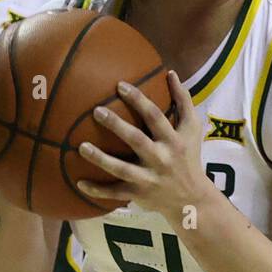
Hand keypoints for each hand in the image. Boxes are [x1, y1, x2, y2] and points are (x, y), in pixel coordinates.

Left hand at [75, 72, 213, 223]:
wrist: (191, 198)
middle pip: (136, 140)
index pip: (155, 116)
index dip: (138, 100)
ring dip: (101, 159)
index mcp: (173, 141)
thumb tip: (171, 73)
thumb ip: (183, 101)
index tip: (120, 85)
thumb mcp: (192, 129)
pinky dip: (97, 190)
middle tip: (96, 110)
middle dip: (116, 125)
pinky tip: (78, 182)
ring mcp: (149, 179)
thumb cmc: (189, 156)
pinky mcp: (139, 194)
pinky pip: (115, 193)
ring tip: (81, 146)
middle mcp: (161, 159)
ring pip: (121, 169)